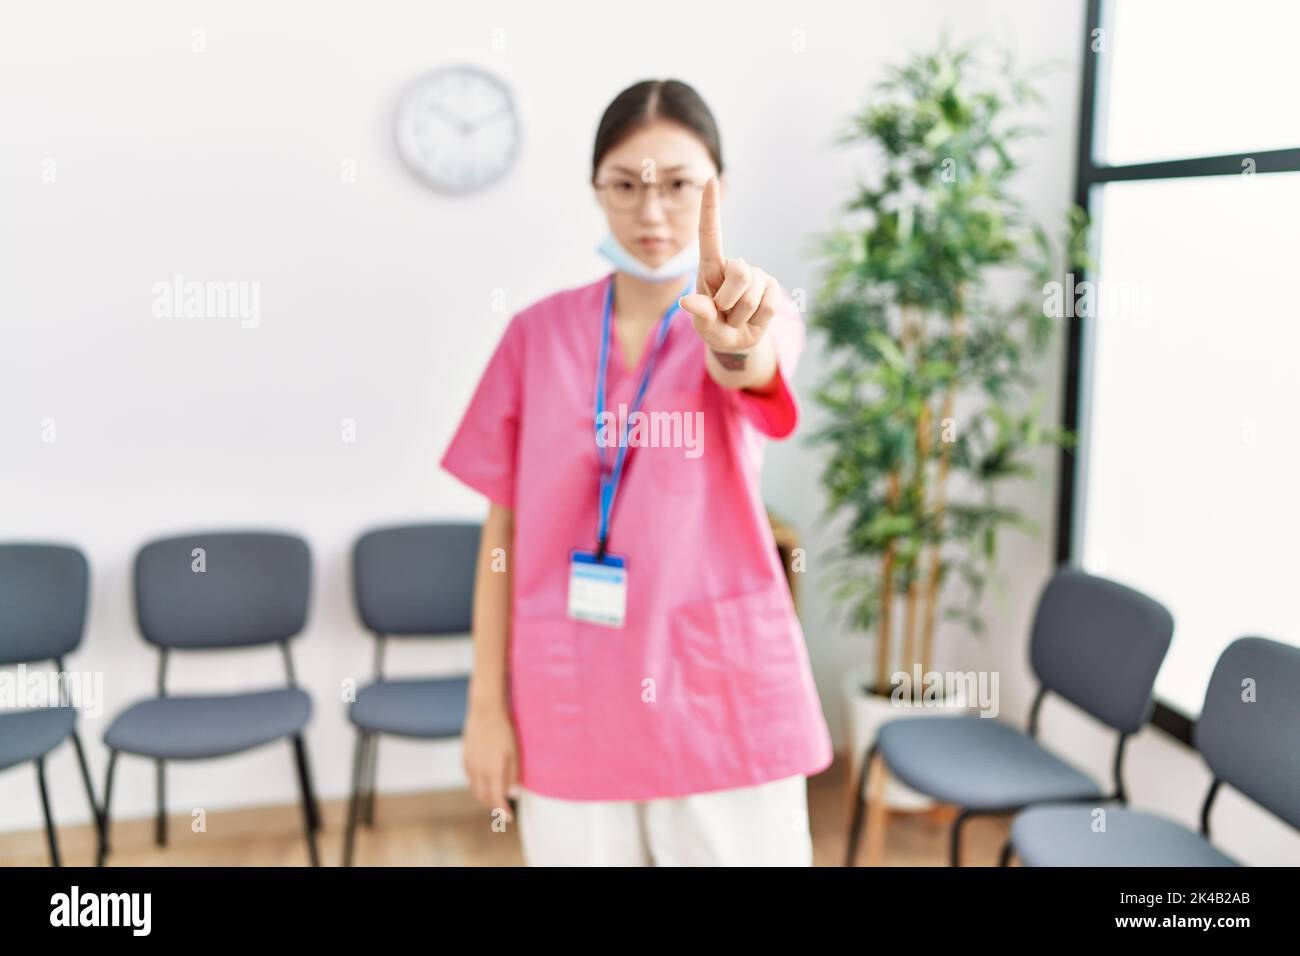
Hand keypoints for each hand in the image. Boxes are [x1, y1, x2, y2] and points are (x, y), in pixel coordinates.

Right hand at [462, 695, 518, 822]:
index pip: (497, 798)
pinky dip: (477, 785)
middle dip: (493, 805)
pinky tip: (483, 782)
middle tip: (503, 808)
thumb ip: (513, 774)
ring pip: (475, 789)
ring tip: (494, 797)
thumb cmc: (504, 730)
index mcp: (493, 770)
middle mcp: (478, 770)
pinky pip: (469, 778)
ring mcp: (469, 764)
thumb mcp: (514, 752)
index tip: (509, 817)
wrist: (484, 710)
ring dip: (484, 796)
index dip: (503, 811)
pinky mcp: (465, 757)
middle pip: (484, 797)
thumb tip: (513, 794)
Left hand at [678, 177, 781, 352]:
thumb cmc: (714, 328)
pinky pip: (768, 305)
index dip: (710, 208)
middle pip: (740, 273)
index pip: (709, 235)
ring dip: (741, 317)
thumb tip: (686, 302)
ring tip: (736, 319)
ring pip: (753, 296)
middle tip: (724, 315)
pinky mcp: (772, 286)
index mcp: (710, 269)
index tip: (710, 180)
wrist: (737, 342)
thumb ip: (699, 315)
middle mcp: (734, 266)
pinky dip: (758, 320)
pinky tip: (753, 320)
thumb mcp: (703, 326)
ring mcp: (756, 274)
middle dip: (730, 302)